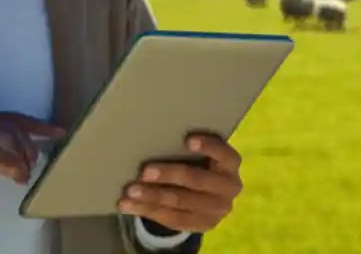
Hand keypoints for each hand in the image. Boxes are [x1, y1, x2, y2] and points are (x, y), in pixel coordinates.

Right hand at [0, 106, 65, 217]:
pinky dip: (10, 167)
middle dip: (29, 147)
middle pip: (12, 128)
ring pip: (5, 141)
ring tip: (24, 174)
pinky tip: (16, 177)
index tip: (59, 132)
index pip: (13, 117)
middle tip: (33, 165)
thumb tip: (24, 154)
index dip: (39, 125)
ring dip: (21, 160)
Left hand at [118, 134, 243, 232]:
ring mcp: (217, 210)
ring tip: (130, 191)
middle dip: (169, 175)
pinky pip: (172, 219)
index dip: (208, 147)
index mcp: (231, 164)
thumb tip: (155, 135)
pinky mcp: (202, 225)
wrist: (211, 198)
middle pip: (197, 180)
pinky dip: (148, 210)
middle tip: (144, 172)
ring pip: (180, 203)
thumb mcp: (205, 155)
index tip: (188, 140)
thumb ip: (190, 148)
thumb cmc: (201, 164)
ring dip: (152, 196)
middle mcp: (229, 188)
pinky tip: (130, 205)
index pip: (224, 154)